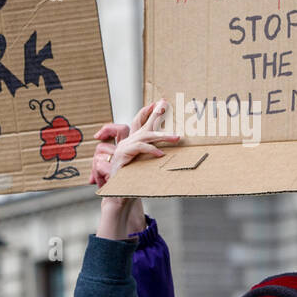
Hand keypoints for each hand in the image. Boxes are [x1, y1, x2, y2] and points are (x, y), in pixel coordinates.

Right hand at [96, 101, 179, 239]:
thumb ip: (153, 156)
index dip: (148, 112)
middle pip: (144, 124)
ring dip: (162, 136)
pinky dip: (151, 150)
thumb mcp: (145, 165)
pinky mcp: (123, 156)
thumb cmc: (133, 181)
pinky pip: (139, 149)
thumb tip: (171, 153)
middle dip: (155, 113)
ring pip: (145, 136)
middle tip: (166, 104)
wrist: (119, 194)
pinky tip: (161, 154)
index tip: (160, 103)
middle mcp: (128, 142)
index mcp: (132, 142)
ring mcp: (125, 148)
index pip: (139, 122)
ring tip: (177, 137)